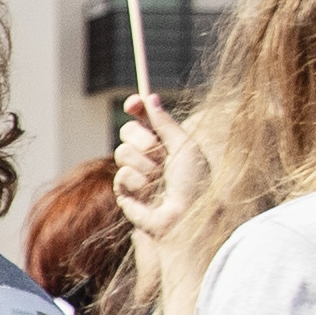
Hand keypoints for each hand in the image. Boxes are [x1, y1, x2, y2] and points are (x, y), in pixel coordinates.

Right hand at [109, 91, 179, 215]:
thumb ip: (165, 122)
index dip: (136, 108)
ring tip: (159, 178)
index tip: (134, 103)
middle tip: (157, 150)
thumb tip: (150, 97)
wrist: (187, 217)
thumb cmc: (194, 183)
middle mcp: (151, 157)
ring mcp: (137, 174)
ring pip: (122, 152)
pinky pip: (121, 175)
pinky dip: (136, 181)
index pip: (144, 119)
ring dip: (143, 163)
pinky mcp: (126, 193)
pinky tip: (148, 193)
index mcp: (167, 143)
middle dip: (141, 139)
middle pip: (128, 131)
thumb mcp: (185, 146)